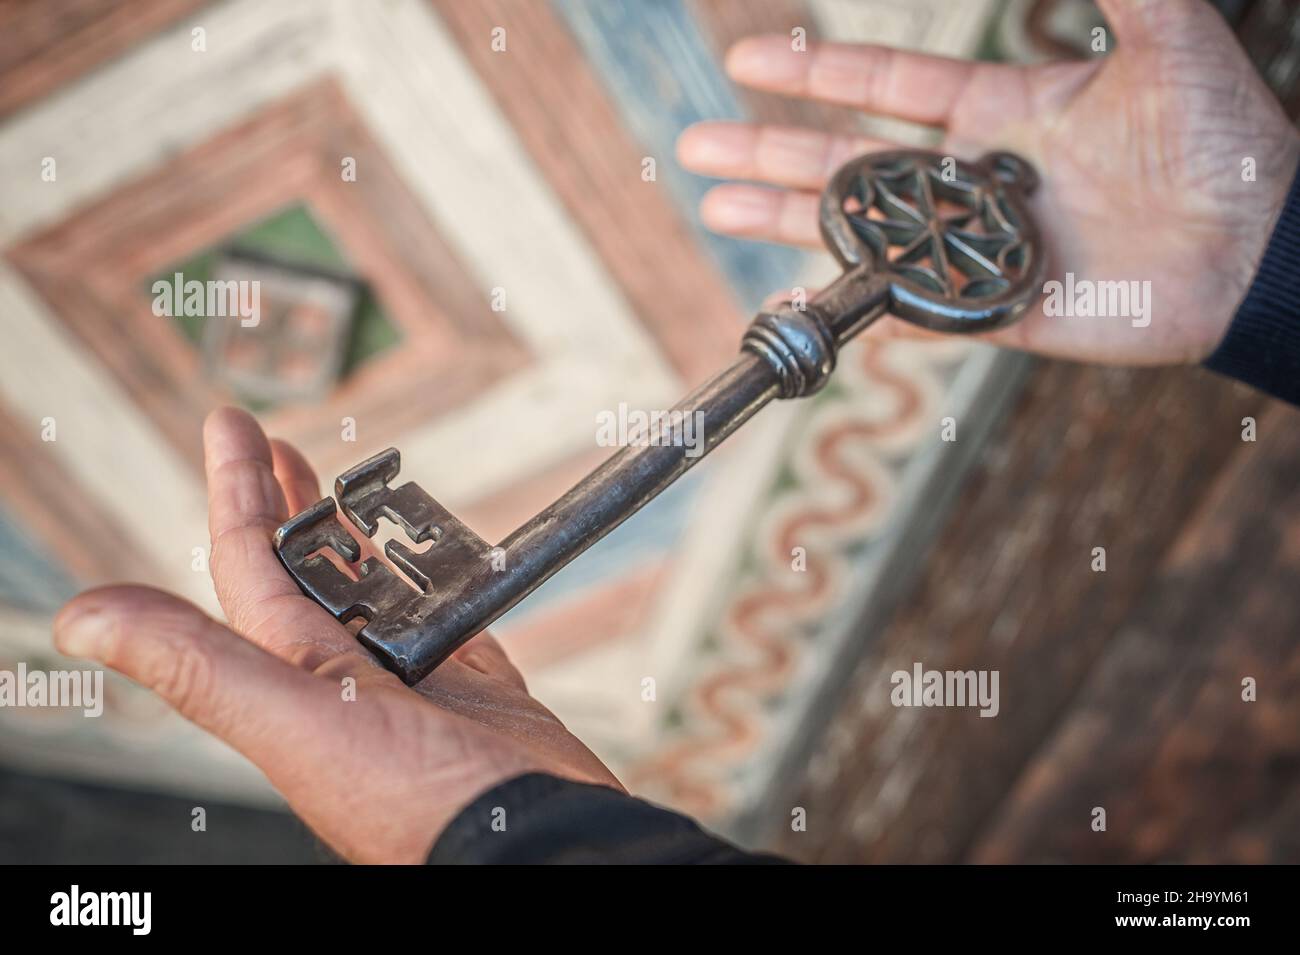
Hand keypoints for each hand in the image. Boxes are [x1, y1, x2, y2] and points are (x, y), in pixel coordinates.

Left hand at [53, 408, 618, 863]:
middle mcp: (345, 675)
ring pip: (379, 587)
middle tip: (282, 439)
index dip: (238, 490)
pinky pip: (455, 610)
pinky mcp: (477, 685)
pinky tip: (441, 549)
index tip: (232, 422)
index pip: (252, 564)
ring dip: (364, 532)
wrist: (531, 843)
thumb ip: (202, 666)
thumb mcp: (298, 724)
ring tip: (358, 483)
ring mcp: (415, 679)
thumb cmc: (419, 803)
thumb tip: (80, 618)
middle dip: (290, 500)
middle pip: (307, 570)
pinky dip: (445, 575)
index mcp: (295, 674)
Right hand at [678, 0, 1299, 364]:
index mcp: (999, 112)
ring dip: (780, 219)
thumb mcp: (1168, 36)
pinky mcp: (987, 309)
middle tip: (693, 146)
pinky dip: (842, 303)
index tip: (746, 62)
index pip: (884, 88)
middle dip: (767, 151)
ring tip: (713, 207)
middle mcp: (970, 179)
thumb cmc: (1223, 143)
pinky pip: (899, 307)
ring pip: (854, 232)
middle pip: (844, 162)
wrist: (1256, 250)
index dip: (815, 72)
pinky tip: (788, 294)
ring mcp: (969, 247)